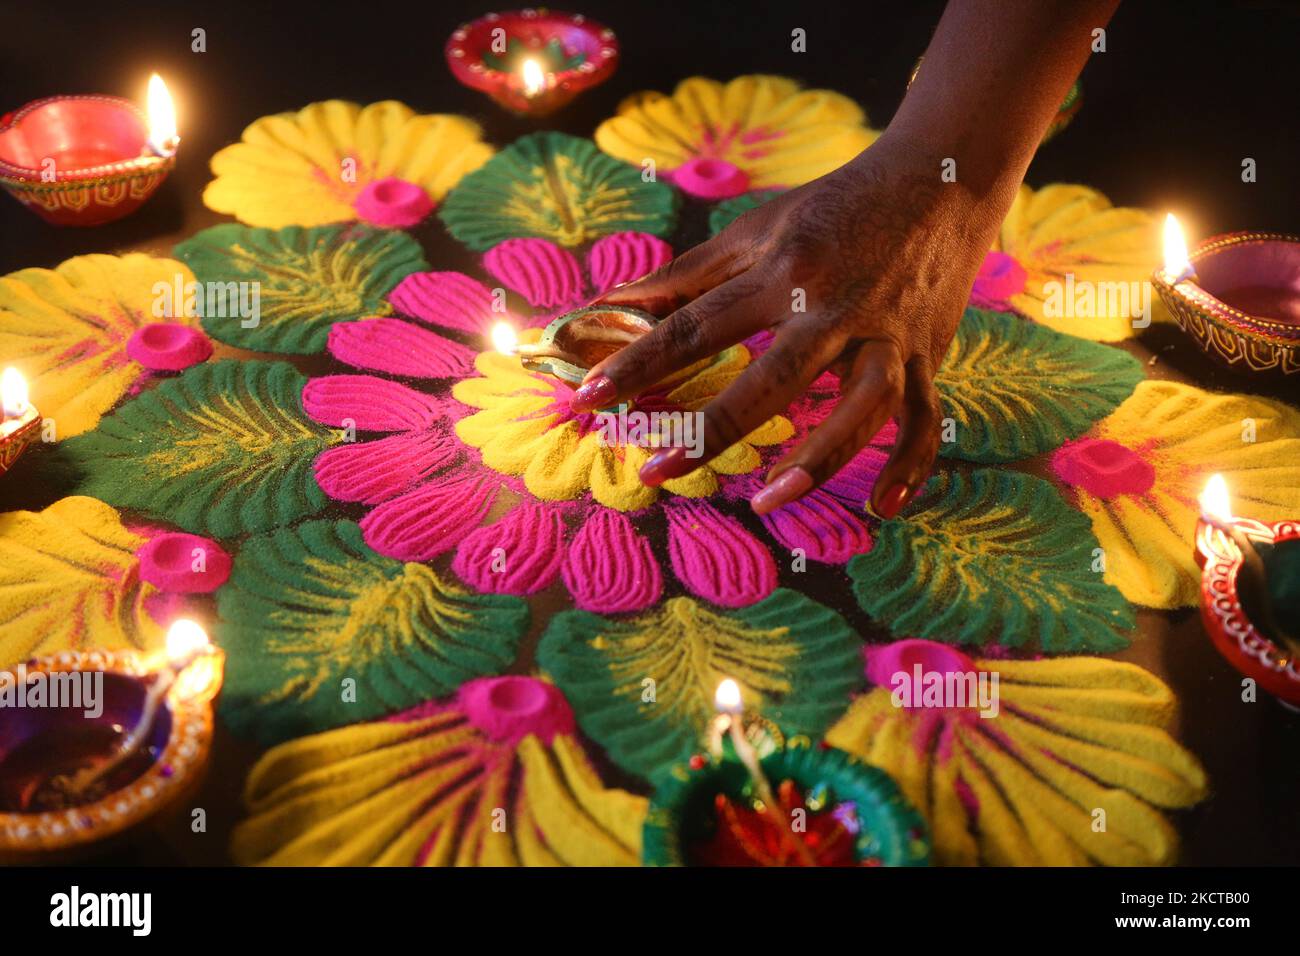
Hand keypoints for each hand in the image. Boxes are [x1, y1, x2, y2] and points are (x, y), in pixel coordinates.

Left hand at [570, 134, 1007, 516]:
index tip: (585, 398)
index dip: (637, 362)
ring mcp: (888, 336)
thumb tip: (611, 304)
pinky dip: (910, 467)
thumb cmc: (834, 207)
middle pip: (772, 378)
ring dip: (818, 460)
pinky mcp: (927, 357)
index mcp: (784, 269)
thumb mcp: (758, 230)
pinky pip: (925, 421)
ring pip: (860, 407)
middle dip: (710, 429)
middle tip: (653, 470)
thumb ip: (686, 275)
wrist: (942, 179)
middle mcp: (835, 305)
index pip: (697, 325)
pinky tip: (883, 508)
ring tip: (768, 502)